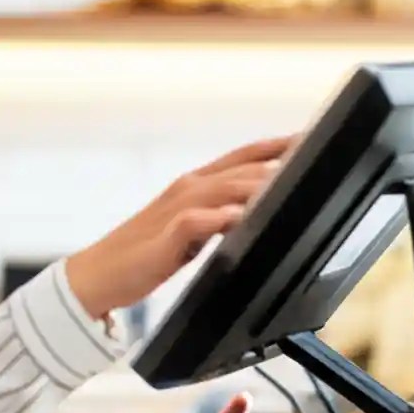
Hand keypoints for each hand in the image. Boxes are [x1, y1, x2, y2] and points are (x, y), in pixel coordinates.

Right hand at [65, 136, 292, 318]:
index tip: (311, 138)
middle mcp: (186, 189)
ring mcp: (173, 211)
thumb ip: (221, 216)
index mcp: (193, 184)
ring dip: (255, 185)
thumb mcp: (190, 229)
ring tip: (289, 183)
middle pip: (240, 169)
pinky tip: (238, 219)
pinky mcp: (164, 239)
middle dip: (278, 163)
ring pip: (221, 189)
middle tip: (316, 158)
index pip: (243, 156)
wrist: (97, 274)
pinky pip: (193, 223)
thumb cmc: (145, 252)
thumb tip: (256, 212)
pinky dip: (216, 218)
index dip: (277, 145)